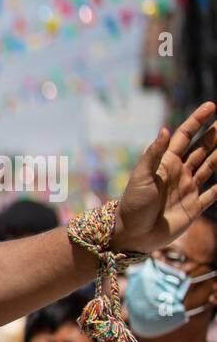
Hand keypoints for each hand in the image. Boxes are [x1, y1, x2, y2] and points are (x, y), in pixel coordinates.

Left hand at [113, 101, 216, 253]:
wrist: (133, 235)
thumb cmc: (132, 205)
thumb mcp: (140, 177)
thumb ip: (153, 154)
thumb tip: (166, 129)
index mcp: (165, 163)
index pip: (185, 136)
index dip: (197, 121)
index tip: (212, 106)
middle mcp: (179, 173)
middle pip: (201, 148)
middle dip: (214, 134)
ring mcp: (188, 189)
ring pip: (210, 166)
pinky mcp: (194, 207)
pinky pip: (214, 193)